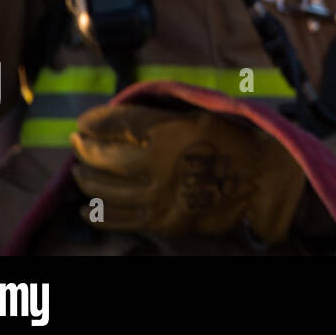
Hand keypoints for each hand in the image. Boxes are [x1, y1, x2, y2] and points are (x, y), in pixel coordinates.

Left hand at [70, 103, 305, 242]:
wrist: (258, 180)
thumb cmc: (231, 141)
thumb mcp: (197, 115)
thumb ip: (159, 117)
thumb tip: (121, 117)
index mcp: (165, 131)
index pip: (114, 123)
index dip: (92, 123)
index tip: (83, 123)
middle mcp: (155, 163)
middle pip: (101, 155)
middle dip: (83, 148)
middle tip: (77, 144)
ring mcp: (155, 194)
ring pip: (102, 188)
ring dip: (85, 178)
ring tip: (80, 171)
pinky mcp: (159, 219)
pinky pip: (115, 218)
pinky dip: (95, 213)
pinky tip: (85, 206)